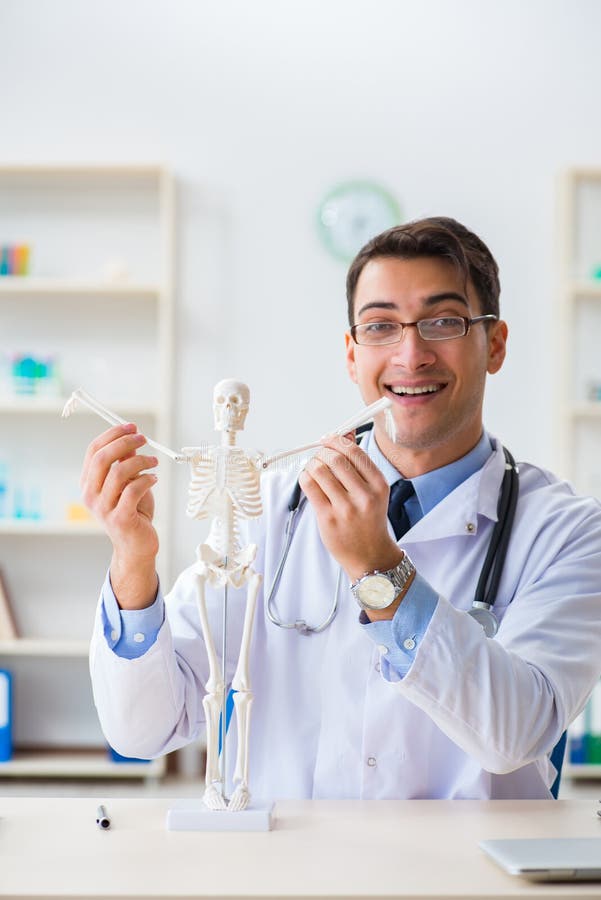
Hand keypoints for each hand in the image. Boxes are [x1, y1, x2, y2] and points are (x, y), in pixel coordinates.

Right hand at [80, 423, 158, 607]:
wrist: (136, 546)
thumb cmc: (133, 512)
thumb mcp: (128, 483)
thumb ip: (126, 463)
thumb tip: (132, 440)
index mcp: (88, 483)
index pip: (93, 450)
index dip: (112, 434)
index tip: (132, 426)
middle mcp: (90, 495)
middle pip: (102, 458)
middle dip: (125, 442)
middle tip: (143, 438)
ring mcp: (103, 508)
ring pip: (119, 472)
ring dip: (141, 461)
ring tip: (154, 462)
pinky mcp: (119, 518)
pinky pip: (133, 490)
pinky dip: (147, 479)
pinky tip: (154, 479)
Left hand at [298, 434, 401, 582]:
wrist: (370, 556)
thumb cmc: (369, 519)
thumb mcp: (373, 491)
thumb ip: (359, 463)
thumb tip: (345, 433)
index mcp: (379, 485)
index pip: (354, 451)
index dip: (336, 440)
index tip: (327, 440)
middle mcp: (364, 496)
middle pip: (335, 458)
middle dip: (321, 452)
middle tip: (318, 456)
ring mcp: (346, 508)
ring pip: (319, 470)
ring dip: (312, 464)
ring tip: (313, 469)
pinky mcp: (328, 519)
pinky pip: (310, 486)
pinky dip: (305, 477)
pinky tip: (309, 480)